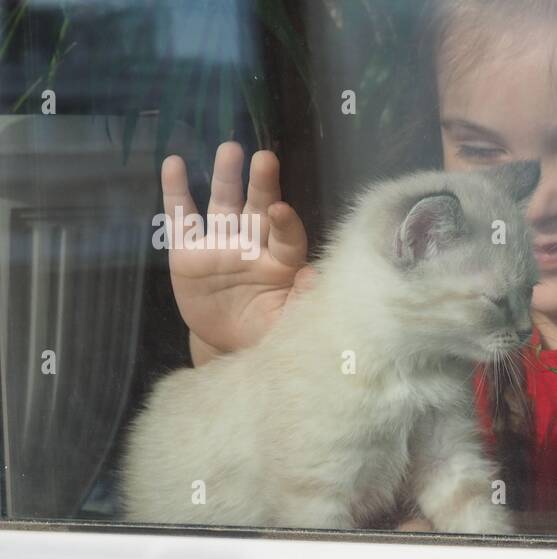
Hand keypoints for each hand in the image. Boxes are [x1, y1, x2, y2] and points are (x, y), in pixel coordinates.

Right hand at [161, 142, 315, 364]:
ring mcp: (219, 244)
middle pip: (258, 208)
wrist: (226, 341)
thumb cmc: (265, 327)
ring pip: (224, 203)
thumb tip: (313, 275)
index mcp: (282, 261)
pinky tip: (174, 164)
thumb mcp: (287, 320)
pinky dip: (176, 192)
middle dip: (262, 183)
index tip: (280, 209)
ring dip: (226, 176)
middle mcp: (252, 244)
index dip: (286, 222)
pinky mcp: (187, 252)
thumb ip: (301, 297)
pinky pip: (182, 218)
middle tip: (264, 157)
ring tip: (229, 149)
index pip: (287, 235)